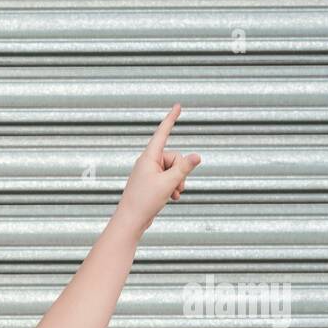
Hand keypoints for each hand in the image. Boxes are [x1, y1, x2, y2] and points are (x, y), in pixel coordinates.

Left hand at [113, 103, 200, 238]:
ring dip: (177, 182)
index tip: (178, 106)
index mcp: (149, 157)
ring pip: (173, 170)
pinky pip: (168, 179)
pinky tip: (172, 198)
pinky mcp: (151, 183)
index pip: (162, 133)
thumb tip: (197, 156)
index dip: (171, 119)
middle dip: (180, 172)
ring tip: (172, 194)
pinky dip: (173, 188)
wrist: (130, 221)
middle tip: (175, 186)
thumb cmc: (144, 202)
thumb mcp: (169, 183)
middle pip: (175, 158)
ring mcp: (149, 173)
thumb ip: (184, 168)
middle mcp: (148, 162)